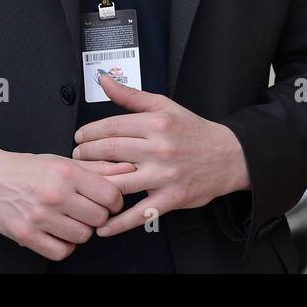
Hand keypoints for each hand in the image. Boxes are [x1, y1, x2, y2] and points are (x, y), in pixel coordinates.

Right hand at [0, 147, 136, 260]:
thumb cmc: (29, 169)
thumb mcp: (64, 162)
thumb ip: (97, 168)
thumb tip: (128, 169)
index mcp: (66, 173)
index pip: (109, 195)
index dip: (115, 201)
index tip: (109, 202)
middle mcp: (54, 194)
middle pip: (98, 218)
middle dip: (98, 216)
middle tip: (88, 210)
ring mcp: (39, 216)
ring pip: (82, 236)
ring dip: (81, 230)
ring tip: (71, 220)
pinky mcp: (26, 235)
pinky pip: (61, 251)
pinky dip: (65, 245)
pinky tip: (59, 233)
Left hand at [71, 74, 249, 237]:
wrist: (229, 155)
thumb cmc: (193, 131)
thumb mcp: (165, 106)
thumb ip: (131, 96)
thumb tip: (104, 80)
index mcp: (157, 123)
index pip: (111, 127)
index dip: (88, 133)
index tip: (79, 138)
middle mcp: (160, 148)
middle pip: (109, 152)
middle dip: (85, 156)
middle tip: (77, 158)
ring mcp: (165, 175)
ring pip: (119, 182)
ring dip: (95, 185)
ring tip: (84, 184)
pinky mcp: (171, 199)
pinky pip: (139, 214)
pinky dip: (118, 223)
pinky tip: (103, 226)